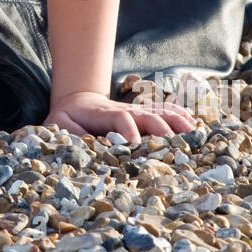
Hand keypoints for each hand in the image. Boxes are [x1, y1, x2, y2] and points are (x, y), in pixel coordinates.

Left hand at [44, 89, 196, 142]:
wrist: (75, 103)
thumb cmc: (66, 121)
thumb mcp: (59, 127)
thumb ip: (69, 136)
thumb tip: (83, 149)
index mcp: (104, 115)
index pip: (120, 118)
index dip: (128, 129)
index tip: (134, 143)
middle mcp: (124, 111)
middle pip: (146, 115)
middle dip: (160, 128)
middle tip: (173, 143)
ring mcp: (135, 111)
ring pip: (158, 112)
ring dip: (175, 120)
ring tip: (192, 131)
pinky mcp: (142, 115)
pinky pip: (163, 112)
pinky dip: (177, 115)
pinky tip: (193, 122)